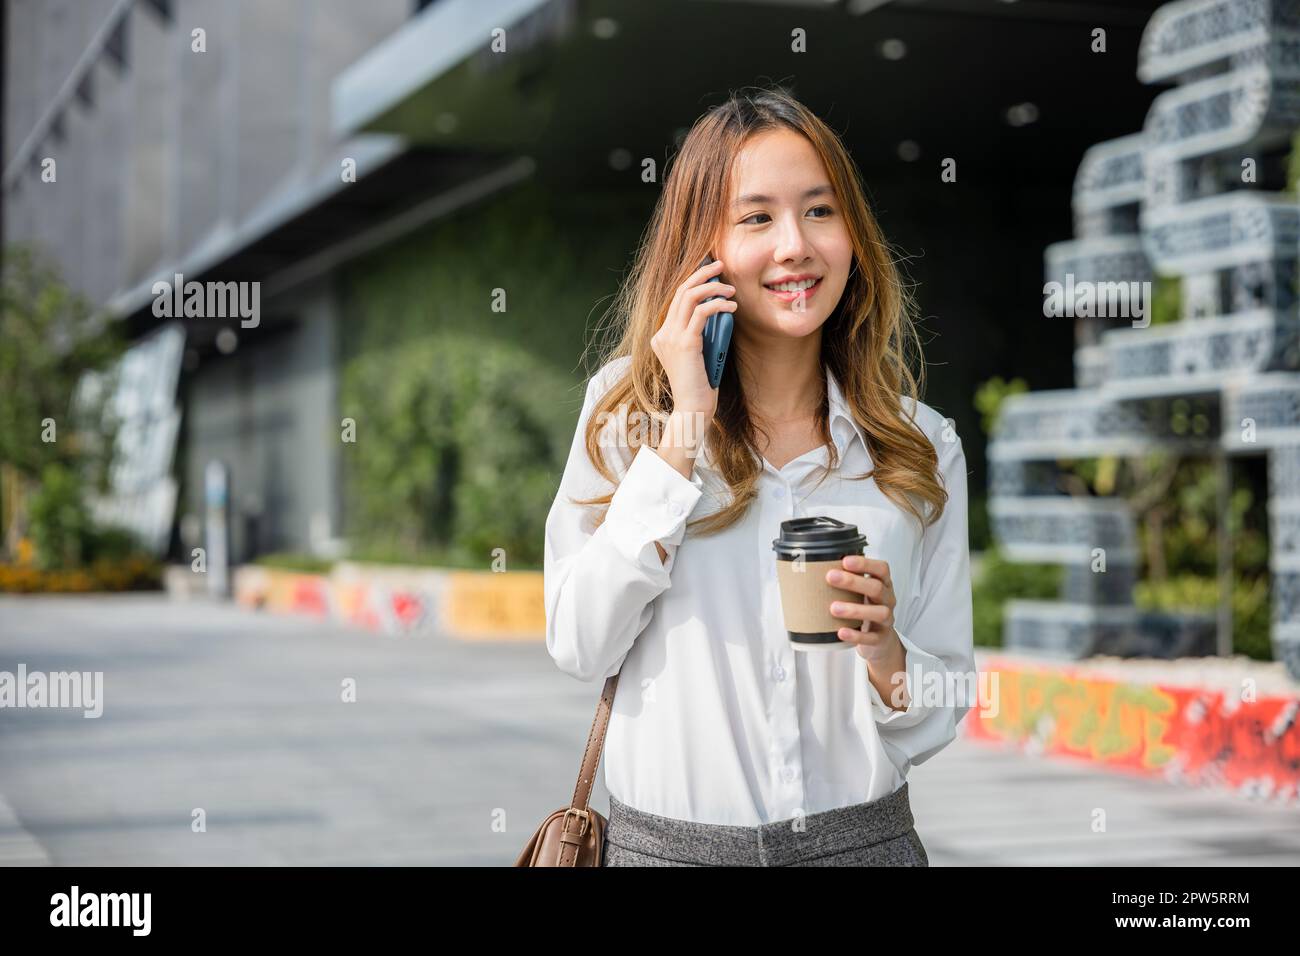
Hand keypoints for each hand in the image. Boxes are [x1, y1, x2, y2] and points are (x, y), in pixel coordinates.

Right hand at [650, 257, 735, 421]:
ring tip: (730, 288)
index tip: (710, 271)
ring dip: (712, 287)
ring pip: (689, 296)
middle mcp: (662, 334)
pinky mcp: (685, 343)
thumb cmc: (700, 387)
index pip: (676, 299)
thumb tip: (719, 312)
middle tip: (719, 264)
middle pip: (681, 291)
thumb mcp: (699, 355)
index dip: (693, 280)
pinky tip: (731, 306)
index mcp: (662, 337)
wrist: (693, 409)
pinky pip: (702, 313)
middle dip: (701, 273)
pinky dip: (718, 304)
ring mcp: (671, 338)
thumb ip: (701, 335)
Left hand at [825, 555, 901, 664]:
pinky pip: (871, 638)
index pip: (881, 569)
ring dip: (855, 609)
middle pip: (877, 588)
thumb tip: (808, 568)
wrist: (879, 640)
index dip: (865, 564)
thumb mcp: (859, 592)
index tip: (845, 561)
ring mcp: (886, 620)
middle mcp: (887, 600)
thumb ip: (845, 581)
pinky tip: (841, 632)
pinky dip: (856, 635)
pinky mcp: (881, 638)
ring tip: (833, 608)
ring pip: (879, 613)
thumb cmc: (865, 608)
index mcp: (882, 584)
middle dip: (853, 582)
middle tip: (831, 577)